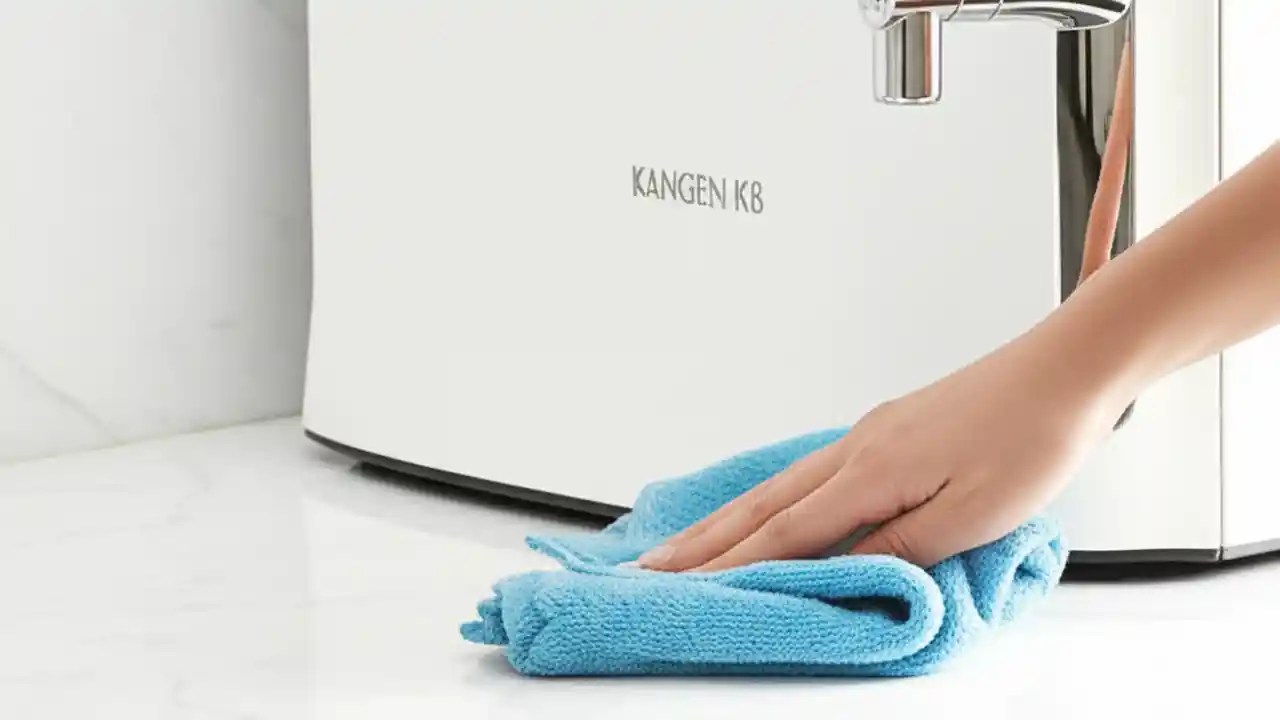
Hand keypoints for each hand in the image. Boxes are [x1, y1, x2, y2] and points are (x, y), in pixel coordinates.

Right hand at [638, 328, 1132, 570]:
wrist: (1064, 370)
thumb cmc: (1032, 437)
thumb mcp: (973, 513)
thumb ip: (901, 546)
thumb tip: (841, 569)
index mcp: (874, 471)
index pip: (786, 533)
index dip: (731, 566)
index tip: (685, 589)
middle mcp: (857, 448)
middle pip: (762, 504)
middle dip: (701, 541)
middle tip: (650, 565)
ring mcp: (867, 435)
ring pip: (778, 484)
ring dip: (726, 518)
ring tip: (687, 542)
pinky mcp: (883, 431)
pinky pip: (805, 472)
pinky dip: (766, 497)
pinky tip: (763, 507)